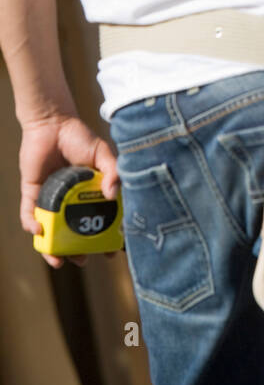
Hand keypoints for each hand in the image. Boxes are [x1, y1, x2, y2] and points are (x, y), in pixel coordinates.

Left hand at [20, 113, 118, 268]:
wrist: (52, 122)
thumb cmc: (79, 137)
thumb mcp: (103, 154)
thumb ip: (112, 171)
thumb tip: (112, 194)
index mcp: (89, 194)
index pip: (98, 222)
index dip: (105, 239)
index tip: (112, 252)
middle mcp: (69, 201)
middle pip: (73, 233)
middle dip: (77, 252)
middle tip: (83, 260)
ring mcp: (50, 199)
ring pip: (51, 231)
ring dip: (52, 250)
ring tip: (59, 262)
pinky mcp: (32, 194)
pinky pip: (30, 215)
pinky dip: (32, 226)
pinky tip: (38, 232)